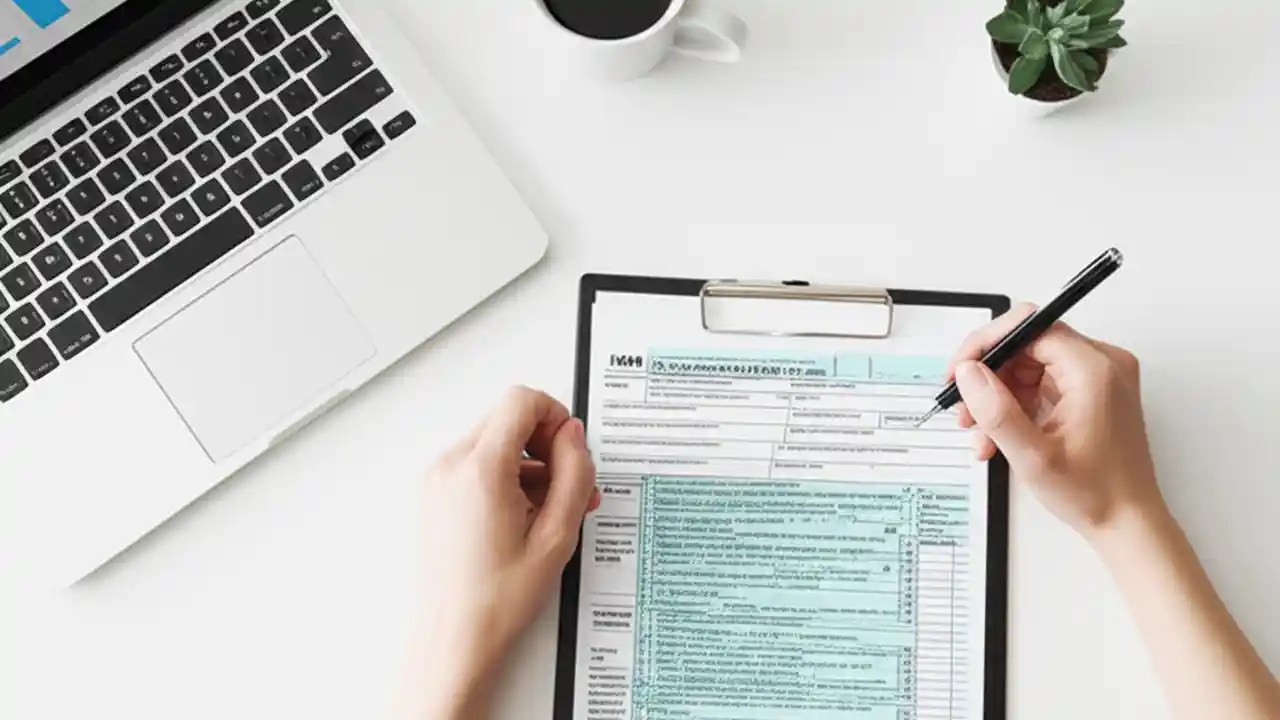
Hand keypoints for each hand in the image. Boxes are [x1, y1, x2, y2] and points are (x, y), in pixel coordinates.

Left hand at [412, 387, 599, 718]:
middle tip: (570, 481)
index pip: (521, 401)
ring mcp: (439, 479)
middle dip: (545, 441)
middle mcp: (452, 466)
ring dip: (529, 463)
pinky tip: (529, 515)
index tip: (571, 446)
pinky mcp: (437, 494)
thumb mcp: (557, 536)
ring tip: (555, 508)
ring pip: (495, 441)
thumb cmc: (496, 599)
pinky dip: (507, 477)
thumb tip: (575, 438)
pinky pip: (478, 465)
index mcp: (480, 470)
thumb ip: (574, 475)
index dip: (556, 415)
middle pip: (507, 417)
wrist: (453, 638)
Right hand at [949, 304, 1163, 535]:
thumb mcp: (1032, 456)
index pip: (1028, 327)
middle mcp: (1102, 364)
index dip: (986, 345)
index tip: (960, 371)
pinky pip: (1042, 383)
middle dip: (988, 376)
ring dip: (998, 395)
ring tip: (980, 432)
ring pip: (1029, 366)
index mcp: (1094, 370)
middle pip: (1026, 345)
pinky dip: (1017, 405)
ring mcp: (1099, 377)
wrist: (1128, 523)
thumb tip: (968, 372)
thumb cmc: (1095, 493)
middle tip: (965, 409)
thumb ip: (996, 410)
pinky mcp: (1093, 392)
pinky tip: (999, 435)